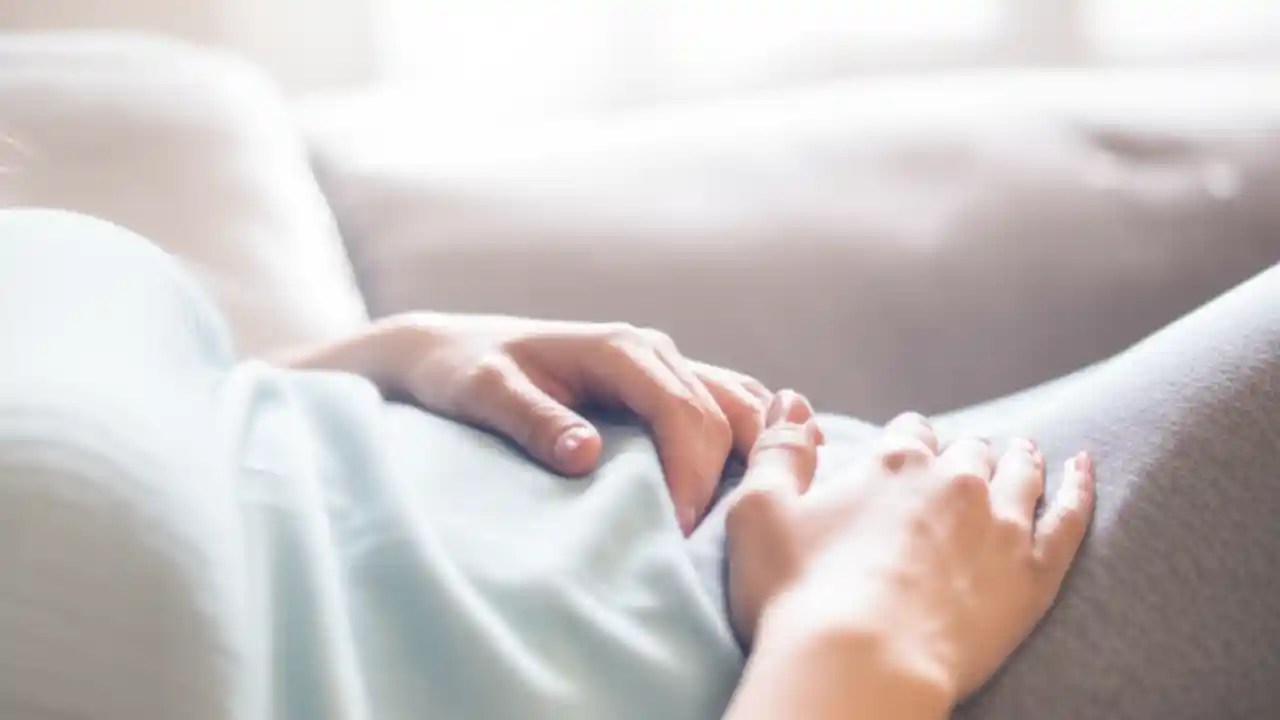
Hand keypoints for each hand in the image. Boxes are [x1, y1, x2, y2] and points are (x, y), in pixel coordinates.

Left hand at [377, 314, 771, 533]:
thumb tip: (586, 456)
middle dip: (718, 479)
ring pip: (737, 405)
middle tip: (694, 545)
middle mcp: (652, 349)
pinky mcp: (663, 383)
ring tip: (740, 517)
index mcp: (619, 348)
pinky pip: (725, 406)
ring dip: (750, 455)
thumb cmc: (464, 369)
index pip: (681, 411)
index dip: (690, 472)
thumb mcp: (486, 393)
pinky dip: (746, 440)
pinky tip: (750, 481)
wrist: (451, 347)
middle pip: (718, 414)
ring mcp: (663, 363)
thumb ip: (535, 421)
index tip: (676, 529)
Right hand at [726, 394, 1093, 703]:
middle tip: (967, 463)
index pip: (910, 433)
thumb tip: (790, 398)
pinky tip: (1083, 470)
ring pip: (1022, 474)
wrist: (859, 666)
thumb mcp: (759, 511)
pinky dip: (1079, 489)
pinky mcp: (1033, 574)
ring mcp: (1000, 525)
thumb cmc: (798, 593)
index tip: (907, 454)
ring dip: (1022, 460)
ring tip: (1028, 453)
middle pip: (968, 452)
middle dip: (964, 454)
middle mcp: (953, 481)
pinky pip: (1070, 518)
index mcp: (891, 463)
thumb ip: (778, 448)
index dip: (908, 442)